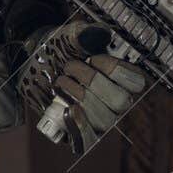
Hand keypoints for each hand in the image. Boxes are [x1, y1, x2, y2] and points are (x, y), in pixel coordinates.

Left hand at [17, 21, 147, 153]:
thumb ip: (84, 34)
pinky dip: (79, 126)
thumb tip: (100, 33)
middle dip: (92, 81)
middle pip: (120, 101)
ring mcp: (100, 118)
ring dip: (78, 95)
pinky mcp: (80, 131)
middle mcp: (116, 100)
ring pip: (103, 118)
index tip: (93, 58)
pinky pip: (87, 139)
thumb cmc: (59, 50)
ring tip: (61, 80)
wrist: (35, 65)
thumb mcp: (70, 37)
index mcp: (122, 76)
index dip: (116, 70)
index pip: (137, 81)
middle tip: (70, 67)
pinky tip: (69, 110)